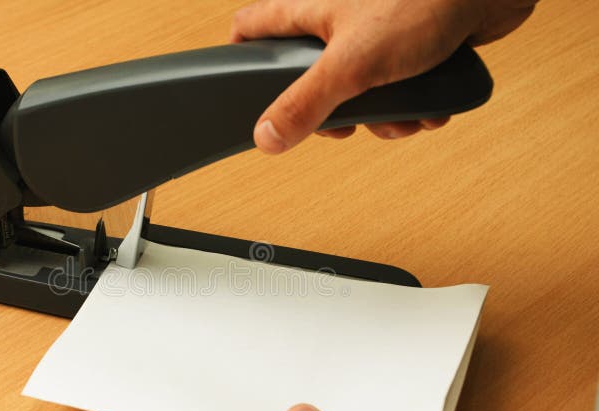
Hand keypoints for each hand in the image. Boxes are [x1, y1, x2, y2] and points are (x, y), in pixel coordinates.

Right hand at [231, 0, 537, 150]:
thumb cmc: (421, 3)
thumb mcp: (351, 65)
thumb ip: (305, 105)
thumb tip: (267, 138)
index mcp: (309, 12)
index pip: (252, 27)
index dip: (241, 56)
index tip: (243, 88)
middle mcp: (337, 21)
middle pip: (308, 76)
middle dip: (329, 112)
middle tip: (340, 124)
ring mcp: (374, 34)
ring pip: (358, 89)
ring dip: (381, 116)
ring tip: (400, 118)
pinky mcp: (409, 48)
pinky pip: (397, 89)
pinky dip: (412, 106)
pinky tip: (428, 109)